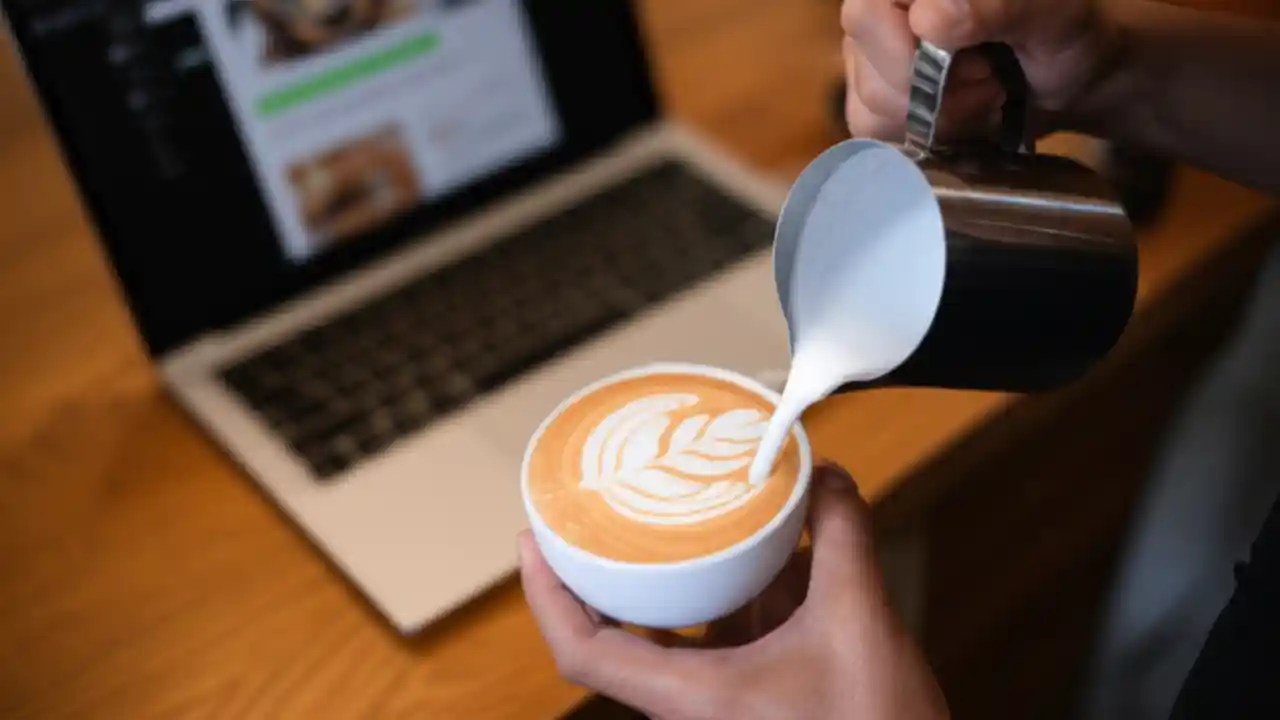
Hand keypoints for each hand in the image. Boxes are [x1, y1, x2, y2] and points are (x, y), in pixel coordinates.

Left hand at [519, 464, 948, 719]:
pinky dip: (746, 594)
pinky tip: (775, 553)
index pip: (582, 651)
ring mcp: (724, 703)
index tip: (532, 539)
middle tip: (606, 509)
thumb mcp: (858, 620)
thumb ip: (841, 539)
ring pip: (687, 630)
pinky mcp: (757, 698)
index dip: (546, 593)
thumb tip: (823, 475)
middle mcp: (692, 704)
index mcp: (690, 696)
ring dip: (695, 574)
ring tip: (696, 510)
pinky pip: (733, 638)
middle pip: (625, 632)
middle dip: (618, 568)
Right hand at [841, 0, 1120, 140]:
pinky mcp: (872, 100)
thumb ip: (998, 5)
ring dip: (940, 113)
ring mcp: (871, 54)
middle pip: (864, 55)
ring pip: (870, 100)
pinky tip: (962, 117)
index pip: (870, 6)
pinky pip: (872, 130)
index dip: (906, 46)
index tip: (975, 63)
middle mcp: (882, 7)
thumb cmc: (1069, 34)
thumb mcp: (1055, 15)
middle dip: (931, 86)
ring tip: (985, 94)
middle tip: (989, 79)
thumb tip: (927, 20)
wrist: (1073, 79)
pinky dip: (925, 135)